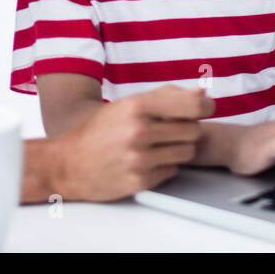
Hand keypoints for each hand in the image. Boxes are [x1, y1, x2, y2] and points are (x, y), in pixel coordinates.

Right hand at [54, 86, 213, 200]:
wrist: (68, 164)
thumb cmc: (100, 131)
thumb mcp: (128, 104)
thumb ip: (167, 96)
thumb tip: (203, 91)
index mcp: (136, 106)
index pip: (192, 105)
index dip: (206, 107)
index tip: (206, 109)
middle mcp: (138, 132)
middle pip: (193, 130)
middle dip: (187, 129)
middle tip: (171, 130)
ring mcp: (139, 159)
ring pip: (187, 152)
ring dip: (179, 149)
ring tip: (160, 145)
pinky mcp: (140, 182)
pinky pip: (172, 170)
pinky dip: (165, 166)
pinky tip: (147, 161)